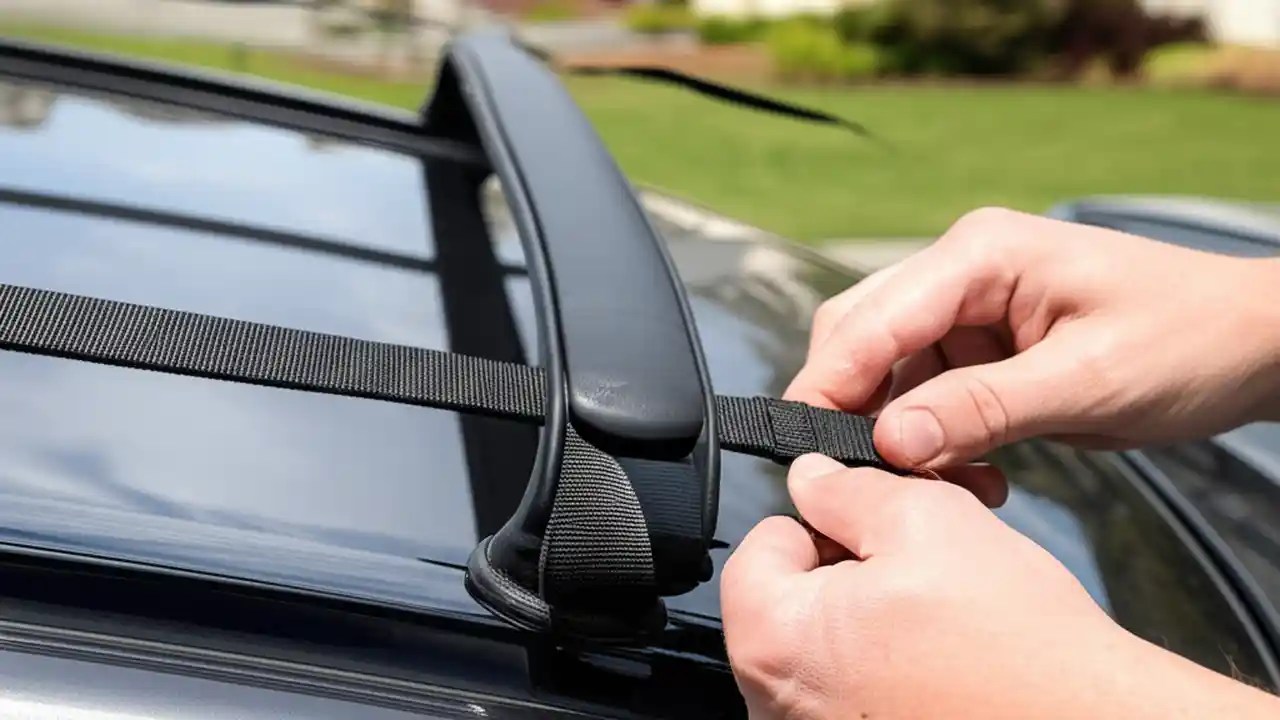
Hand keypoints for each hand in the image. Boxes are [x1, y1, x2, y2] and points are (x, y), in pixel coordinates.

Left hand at [721, 454, 1279, 719]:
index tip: (871, 532)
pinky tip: (935, 664)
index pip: (760, 549)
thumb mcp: (924, 517)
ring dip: (862, 623)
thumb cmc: (1013, 639)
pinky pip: (846, 694)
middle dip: (840, 575)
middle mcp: (776, 705)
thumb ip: (844, 489)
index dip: (821, 524)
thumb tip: (809, 478)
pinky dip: (881, 672)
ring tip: (933, 620)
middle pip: (783, 604)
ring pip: (818, 651)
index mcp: (773, 640)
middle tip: (912, 572)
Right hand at [787, 207, 1279, 469]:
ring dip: (899, 435)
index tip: (809, 451)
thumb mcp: (1087, 381)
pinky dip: (932, 440)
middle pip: (862, 337)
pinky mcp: (982, 347)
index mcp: (980, 254)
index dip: (831, 385)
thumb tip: (888, 442)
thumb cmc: (1189, 340)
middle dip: (854, 410)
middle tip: (866, 480)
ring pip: (888, 373)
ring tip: (944, 488)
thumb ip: (981, 409)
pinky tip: (969, 475)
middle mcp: (961, 271)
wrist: (1254, 344)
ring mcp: (969, 308)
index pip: (871, 318)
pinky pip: (926, 394)